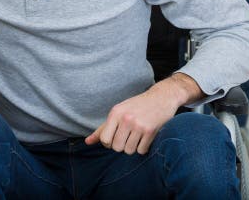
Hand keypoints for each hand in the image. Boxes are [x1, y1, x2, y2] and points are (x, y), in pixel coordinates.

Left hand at [85, 74, 200, 154]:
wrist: (161, 97)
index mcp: (115, 113)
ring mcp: (139, 125)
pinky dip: (142, 148)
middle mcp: (126, 118)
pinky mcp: (151, 131)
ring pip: (129, 150)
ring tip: (136, 137)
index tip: (115, 138)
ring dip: (132, 147)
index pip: (104, 139)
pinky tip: (144, 138)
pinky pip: (142, 150)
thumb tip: (87, 142)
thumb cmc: (136, 106)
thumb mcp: (118, 112)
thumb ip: (103, 128)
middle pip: (116, 147)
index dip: (108, 143)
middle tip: (126, 138)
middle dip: (121, 146)